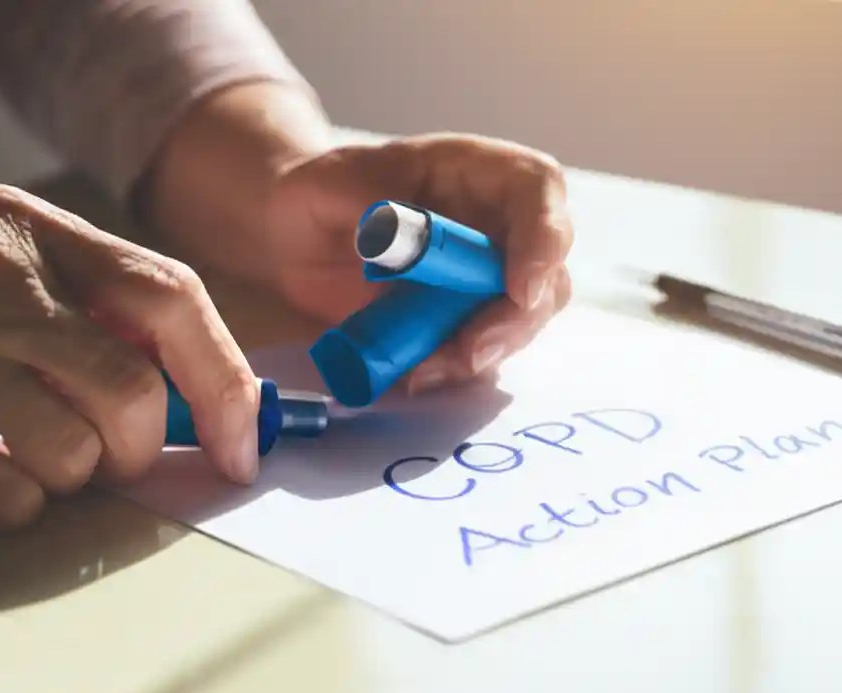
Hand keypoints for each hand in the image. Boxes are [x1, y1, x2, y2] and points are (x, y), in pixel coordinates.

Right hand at [0, 185, 259, 530]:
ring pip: (73, 453)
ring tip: (12, 449)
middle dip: (137, 450)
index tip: (245, 444)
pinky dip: (6, 506)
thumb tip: (219, 399)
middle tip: (108, 458)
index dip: (225, 379)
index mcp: (27, 225)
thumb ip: (98, 313)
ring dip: (62, 479)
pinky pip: (7, 497)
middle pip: (132, 390)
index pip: (169, 293)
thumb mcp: (1, 272)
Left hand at [263, 134, 573, 393]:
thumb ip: (362, 198)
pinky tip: (415, 374)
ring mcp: (486, 275)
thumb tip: (395, 234)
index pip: (538, 188)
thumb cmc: (317, 193)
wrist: (295, 238)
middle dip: (515, 320)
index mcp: (476, 170)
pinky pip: (483, 350)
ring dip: (483, 352)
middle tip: (469, 354)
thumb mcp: (326, 183)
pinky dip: (456, 369)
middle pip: (546, 269)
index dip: (544, 238)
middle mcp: (496, 222)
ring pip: (522, 320)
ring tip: (423, 371)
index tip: (520, 289)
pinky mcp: (466, 319)